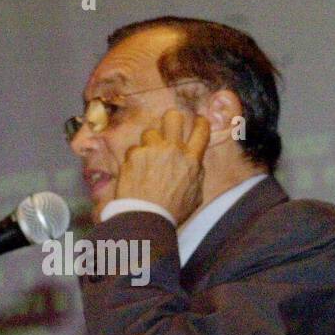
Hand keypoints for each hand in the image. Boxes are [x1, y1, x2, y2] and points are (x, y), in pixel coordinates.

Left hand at [113, 109, 209, 224]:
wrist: (147, 216)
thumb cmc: (174, 210)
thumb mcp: (196, 195)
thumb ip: (197, 175)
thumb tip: (195, 163)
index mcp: (191, 159)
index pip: (201, 130)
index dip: (201, 122)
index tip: (199, 121)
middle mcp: (172, 149)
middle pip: (173, 117)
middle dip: (173, 120)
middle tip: (170, 129)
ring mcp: (151, 150)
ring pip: (150, 132)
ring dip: (150, 143)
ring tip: (148, 159)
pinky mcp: (133, 155)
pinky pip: (134, 150)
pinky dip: (135, 159)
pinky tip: (136, 172)